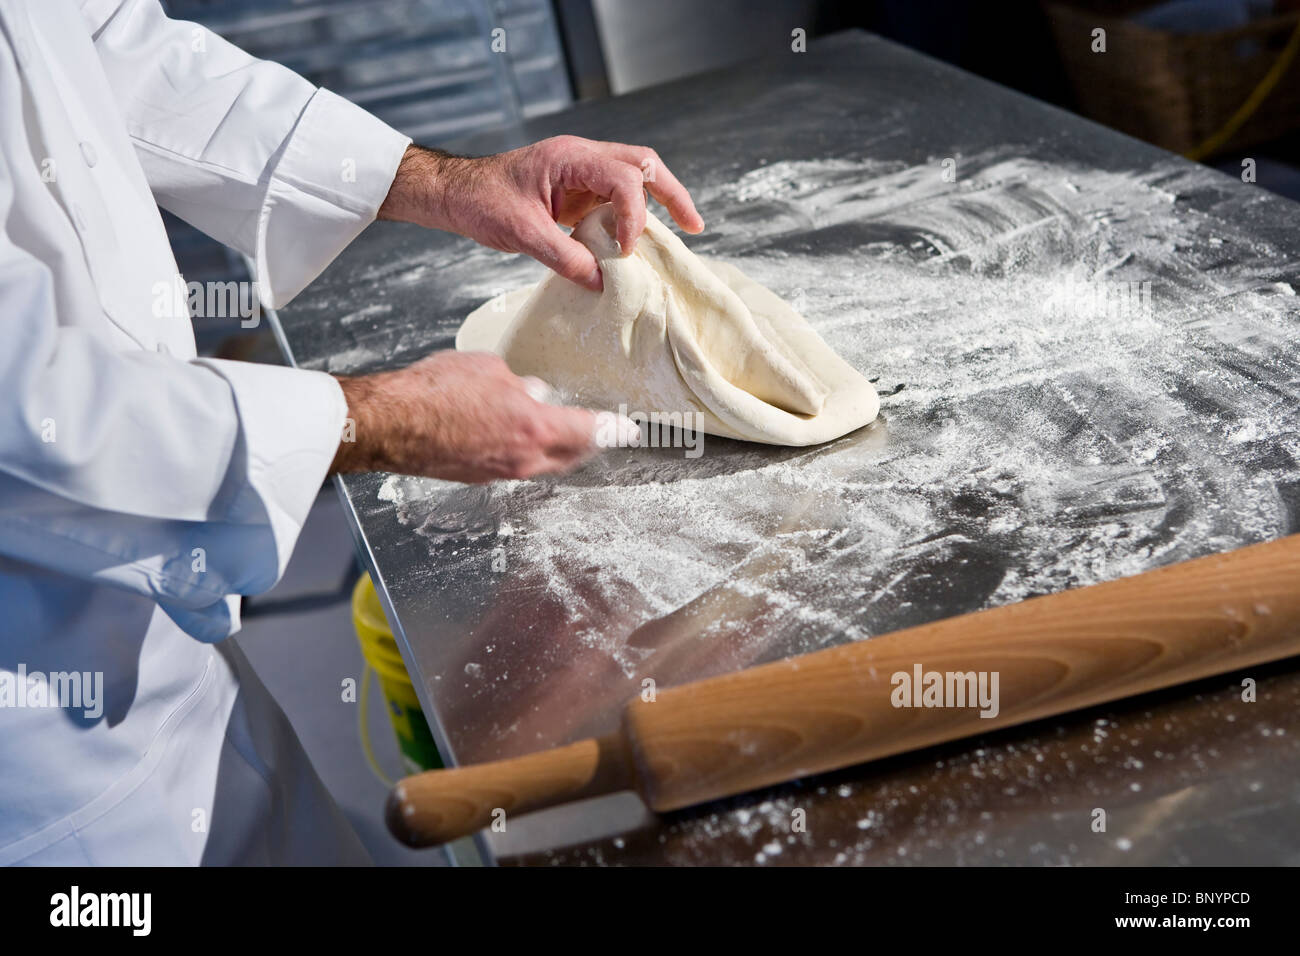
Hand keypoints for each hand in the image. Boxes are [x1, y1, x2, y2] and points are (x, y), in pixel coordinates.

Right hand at [330, 351, 635, 482]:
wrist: (389, 424)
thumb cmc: (434, 392)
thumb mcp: (488, 369)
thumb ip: (518, 384)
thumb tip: (530, 391)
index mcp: (535, 428)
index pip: (590, 432)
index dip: (613, 430)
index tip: (628, 431)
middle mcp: (523, 458)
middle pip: (572, 456)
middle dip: (590, 444)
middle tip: (603, 434)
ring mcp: (500, 472)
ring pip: (543, 464)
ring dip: (557, 450)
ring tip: (565, 435)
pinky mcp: (477, 476)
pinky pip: (514, 465)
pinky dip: (526, 452)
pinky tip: (517, 436)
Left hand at [377, 136, 704, 290]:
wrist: (454, 193)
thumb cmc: (480, 201)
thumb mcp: (521, 234)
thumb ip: (564, 257)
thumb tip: (601, 283)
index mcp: (570, 157)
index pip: (624, 178)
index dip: (635, 216)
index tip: (627, 252)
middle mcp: (582, 158)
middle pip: (644, 164)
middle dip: (672, 193)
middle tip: (694, 225)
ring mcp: (581, 174)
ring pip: (635, 177)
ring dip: (659, 203)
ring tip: (683, 230)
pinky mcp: (577, 192)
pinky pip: (615, 200)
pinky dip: (633, 218)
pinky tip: (638, 244)